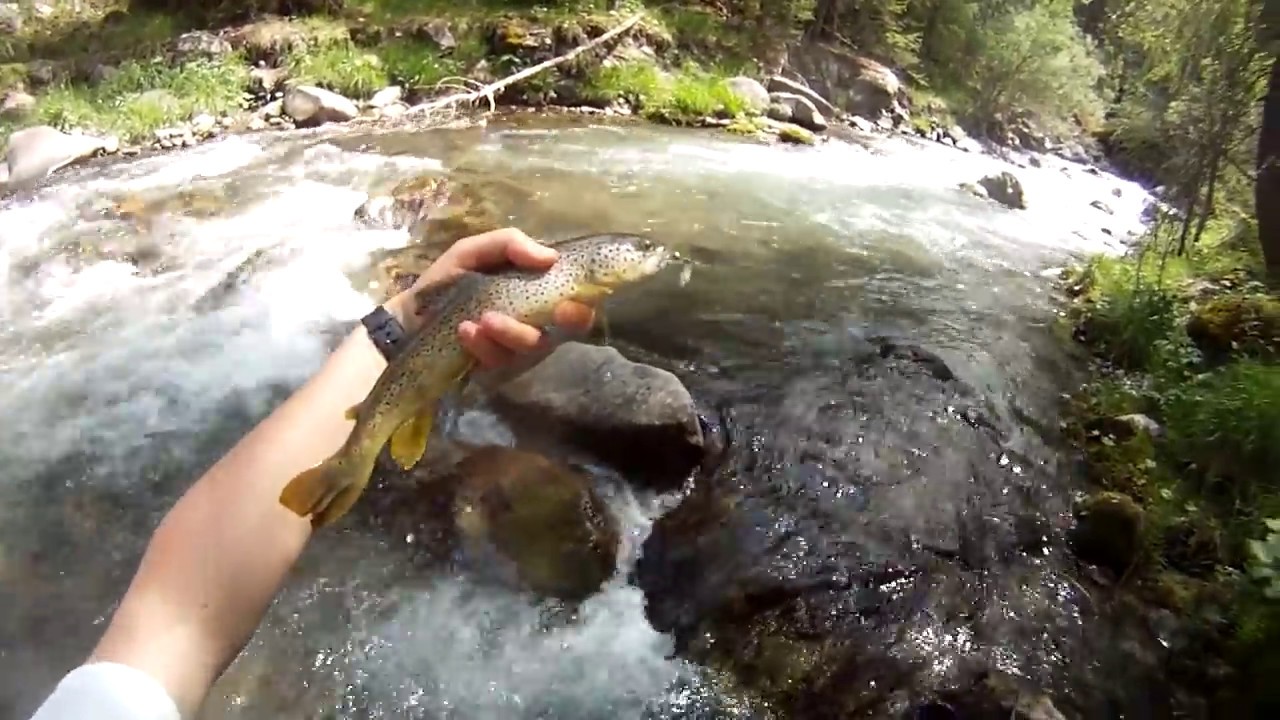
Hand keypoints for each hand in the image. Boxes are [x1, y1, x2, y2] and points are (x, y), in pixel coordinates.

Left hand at [384, 227, 595, 368]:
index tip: (570, 301)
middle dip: (560, 321)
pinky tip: (464, 330)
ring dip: (511, 331)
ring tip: (480, 319)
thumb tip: (551, 257)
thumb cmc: (446, 281)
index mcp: (535, 291)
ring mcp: (515, 348)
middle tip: (550, 312)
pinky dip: (483, 344)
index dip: (583, 304)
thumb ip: (509, 244)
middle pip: (565, 330)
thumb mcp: (473, 251)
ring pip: (532, 345)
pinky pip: (500, 360)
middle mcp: (534, 321)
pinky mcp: (495, 368)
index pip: (577, 302)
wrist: (409, 316)